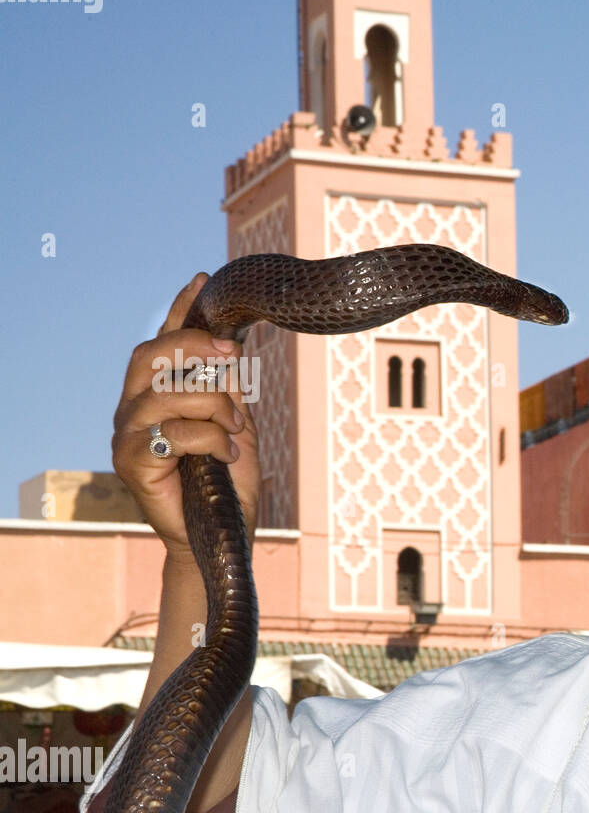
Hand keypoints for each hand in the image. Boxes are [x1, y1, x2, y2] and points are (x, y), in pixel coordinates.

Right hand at [111, 274, 260, 559]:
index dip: (180, 311)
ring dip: (214, 406)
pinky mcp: (130, 461)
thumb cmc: (227, 482)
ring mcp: (127, 434)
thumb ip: (231, 390)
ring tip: (236, 431)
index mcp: (157, 395)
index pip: (163, 343)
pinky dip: (210, 439)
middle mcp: (133, 408)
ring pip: (167, 392)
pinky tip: (227, 454)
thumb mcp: (237, 426)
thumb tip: (234, 346)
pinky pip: (172, 432)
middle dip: (197, 347)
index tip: (200, 279)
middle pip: (153, 355)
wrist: (220, 533)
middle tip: (234, 357)